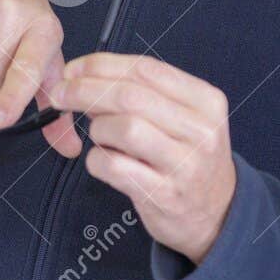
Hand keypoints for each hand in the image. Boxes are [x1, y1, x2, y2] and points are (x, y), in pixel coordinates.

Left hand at [53, 53, 235, 263]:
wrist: (219, 214)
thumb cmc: (189, 158)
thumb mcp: (182, 119)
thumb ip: (142, 96)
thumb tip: (85, 79)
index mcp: (206, 101)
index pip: (146, 69)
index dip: (102, 65)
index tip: (73, 69)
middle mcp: (200, 130)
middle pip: (131, 96)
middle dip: (85, 90)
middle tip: (60, 94)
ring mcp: (185, 164)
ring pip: (124, 128)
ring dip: (97, 128)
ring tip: (99, 136)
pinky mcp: (165, 195)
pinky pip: (115, 167)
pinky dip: (97, 160)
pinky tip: (103, 161)